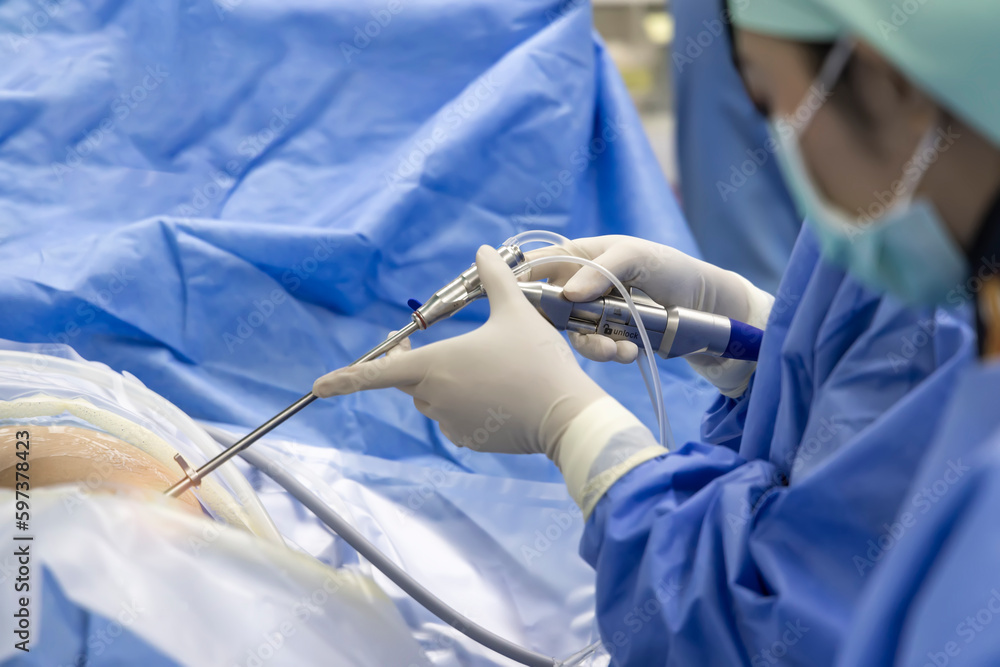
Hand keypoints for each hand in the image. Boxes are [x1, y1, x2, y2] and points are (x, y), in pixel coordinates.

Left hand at [313, 246, 608, 457]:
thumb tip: (482, 249)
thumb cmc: (536, 360)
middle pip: (412, 380)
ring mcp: (451, 422)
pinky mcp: (469, 440)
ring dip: (446, 384)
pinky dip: (466, 405)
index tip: (317, 387)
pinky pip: (454, 419)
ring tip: (487, 369)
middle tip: (438, 347)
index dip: (344, 378)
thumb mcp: (515, 311)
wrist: (567, 414)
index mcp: (435, 366)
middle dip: (417, 364)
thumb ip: (494, 278)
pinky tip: (498, 394)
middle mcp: (434, 398)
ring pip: (434, 399)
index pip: (377, 374)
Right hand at [521, 236, 772, 396]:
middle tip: (575, 331)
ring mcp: (593, 315)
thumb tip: (568, 293)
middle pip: (549, 306)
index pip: (540, 264)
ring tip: (617, 350)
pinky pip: (596, 350)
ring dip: (591, 345)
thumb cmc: (670, 268)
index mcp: (581, 257)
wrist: (704, 307)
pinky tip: (630, 350)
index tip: (511, 297)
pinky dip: (610, 353)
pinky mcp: (608, 338)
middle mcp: (581, 286)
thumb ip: (601, 268)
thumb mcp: (637, 256)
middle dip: (557, 323)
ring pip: (571, 334)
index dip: (522, 278)